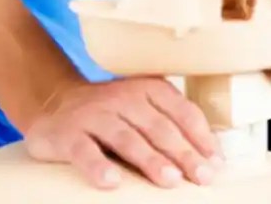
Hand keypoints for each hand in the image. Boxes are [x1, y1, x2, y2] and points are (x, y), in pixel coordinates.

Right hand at [25, 77, 221, 189]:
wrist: (54, 104)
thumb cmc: (110, 113)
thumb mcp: (142, 109)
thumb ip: (169, 124)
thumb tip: (208, 158)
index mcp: (148, 89)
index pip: (181, 111)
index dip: (201, 136)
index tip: (216, 161)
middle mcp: (123, 98)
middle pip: (159, 127)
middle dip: (183, 153)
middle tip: (202, 176)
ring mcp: (95, 115)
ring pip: (127, 138)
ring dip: (151, 160)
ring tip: (170, 180)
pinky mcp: (68, 134)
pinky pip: (84, 151)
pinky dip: (98, 166)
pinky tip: (112, 182)